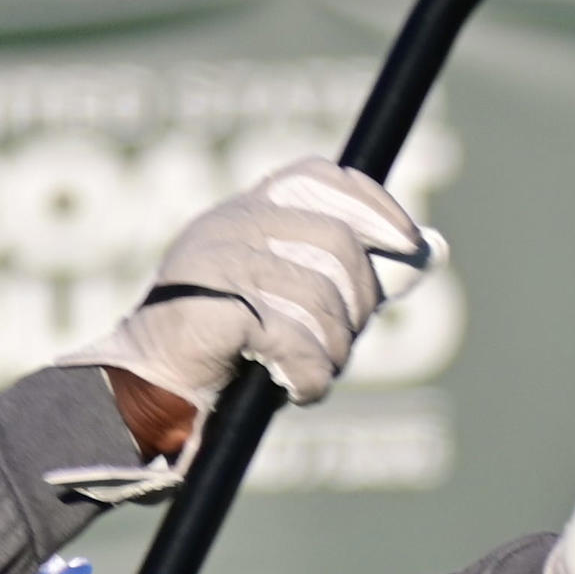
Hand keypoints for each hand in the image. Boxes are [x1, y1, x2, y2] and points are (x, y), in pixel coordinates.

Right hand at [68, 160, 433, 438]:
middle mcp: (228, 227)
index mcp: (246, 214)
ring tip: (310, 373)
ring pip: (319, 298)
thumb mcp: (292, 301)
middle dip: (358, 304)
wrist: (142, 394)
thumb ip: (350, 271)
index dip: (375, 207)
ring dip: (331, 350)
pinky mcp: (211, 309)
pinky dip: (309, 374)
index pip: (321, 178)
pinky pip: (292, 338)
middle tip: (341, 345)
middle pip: (337, 245)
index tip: (408, 247)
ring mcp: (215, 264)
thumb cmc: (224, 353)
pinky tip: (297, 389)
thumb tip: (432, 249)